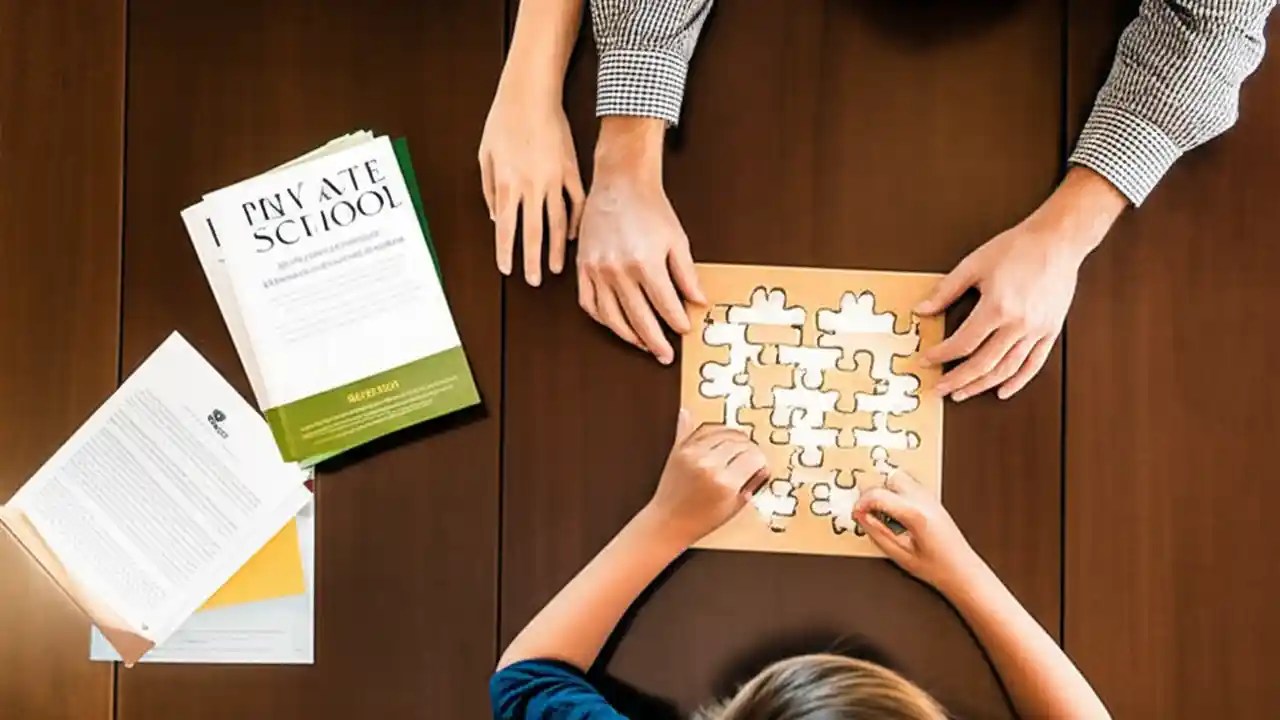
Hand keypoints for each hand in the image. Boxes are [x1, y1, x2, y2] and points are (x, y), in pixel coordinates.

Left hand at [478, 85, 584, 285]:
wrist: (530, 94)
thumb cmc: (502, 121)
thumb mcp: (485, 155)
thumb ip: (490, 190)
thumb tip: (497, 218)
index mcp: (507, 183)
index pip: (506, 228)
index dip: (507, 252)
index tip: (507, 269)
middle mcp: (532, 186)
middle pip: (533, 232)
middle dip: (533, 261)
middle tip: (535, 280)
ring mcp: (554, 178)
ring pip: (558, 222)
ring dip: (558, 248)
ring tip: (558, 268)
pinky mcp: (571, 169)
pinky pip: (576, 201)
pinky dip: (576, 220)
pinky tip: (575, 235)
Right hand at [576, 117, 704, 363]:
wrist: (620, 182)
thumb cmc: (650, 207)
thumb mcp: (677, 240)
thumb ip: (687, 274)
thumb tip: (699, 301)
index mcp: (645, 263)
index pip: (665, 306)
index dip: (677, 322)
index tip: (684, 330)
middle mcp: (619, 270)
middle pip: (639, 319)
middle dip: (655, 341)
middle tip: (665, 354)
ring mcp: (597, 270)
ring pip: (612, 317)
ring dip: (629, 336)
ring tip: (642, 344)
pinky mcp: (583, 266)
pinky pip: (589, 304)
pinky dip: (603, 319)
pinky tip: (615, 324)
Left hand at [645, 409, 769, 545]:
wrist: (668, 521)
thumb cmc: (698, 520)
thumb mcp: (734, 507)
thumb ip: (751, 484)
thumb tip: (763, 467)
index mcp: (725, 482)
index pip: (753, 457)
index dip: (761, 460)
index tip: (760, 464)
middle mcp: (708, 464)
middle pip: (740, 442)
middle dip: (749, 448)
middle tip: (751, 456)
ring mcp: (692, 453)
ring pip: (723, 431)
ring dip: (735, 436)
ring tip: (738, 445)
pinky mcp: (680, 448)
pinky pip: (702, 429)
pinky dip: (714, 428)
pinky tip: (720, 430)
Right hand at [853, 470, 981, 593]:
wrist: (964, 572)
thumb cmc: (939, 568)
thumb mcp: (900, 554)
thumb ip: (877, 532)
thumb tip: (862, 518)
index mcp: (916, 514)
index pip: (879, 494)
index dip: (862, 503)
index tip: (857, 514)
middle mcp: (925, 501)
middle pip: (891, 478)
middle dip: (874, 492)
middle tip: (867, 510)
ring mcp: (931, 499)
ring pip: (901, 479)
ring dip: (887, 492)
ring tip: (882, 514)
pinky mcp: (934, 502)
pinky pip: (910, 487)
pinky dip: (897, 495)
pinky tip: (896, 515)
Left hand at [916, 167, 1125, 400]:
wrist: (1058, 240)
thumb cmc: (1018, 248)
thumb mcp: (974, 264)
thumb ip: (945, 291)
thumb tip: (922, 310)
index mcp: (998, 307)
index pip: (963, 343)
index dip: (942, 355)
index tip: (927, 360)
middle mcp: (1019, 324)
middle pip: (983, 364)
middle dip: (958, 380)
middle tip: (940, 388)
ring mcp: (1037, 330)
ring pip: (1007, 369)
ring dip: (982, 385)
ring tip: (963, 393)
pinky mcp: (1050, 331)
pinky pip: (1033, 364)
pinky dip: (1017, 381)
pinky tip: (1002, 390)